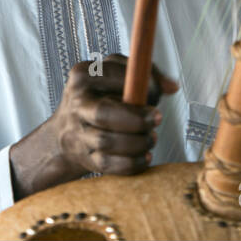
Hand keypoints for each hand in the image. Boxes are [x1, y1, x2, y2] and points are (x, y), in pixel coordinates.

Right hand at [8, 54, 179, 199]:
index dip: (143, 85)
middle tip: (156, 118)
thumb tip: (171, 86)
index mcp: (83, 76)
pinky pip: (109, 164)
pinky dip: (132, 163)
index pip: (115, 77)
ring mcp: (77, 132)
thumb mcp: (117, 77)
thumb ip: (146, 75)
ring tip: (150, 138)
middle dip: (136, 119)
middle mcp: (76, 103)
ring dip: (137, 142)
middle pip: (103, 114)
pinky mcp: (84, 157)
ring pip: (107, 142)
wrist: (68, 131)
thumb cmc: (100, 98)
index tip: (158, 92)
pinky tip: (143, 156)